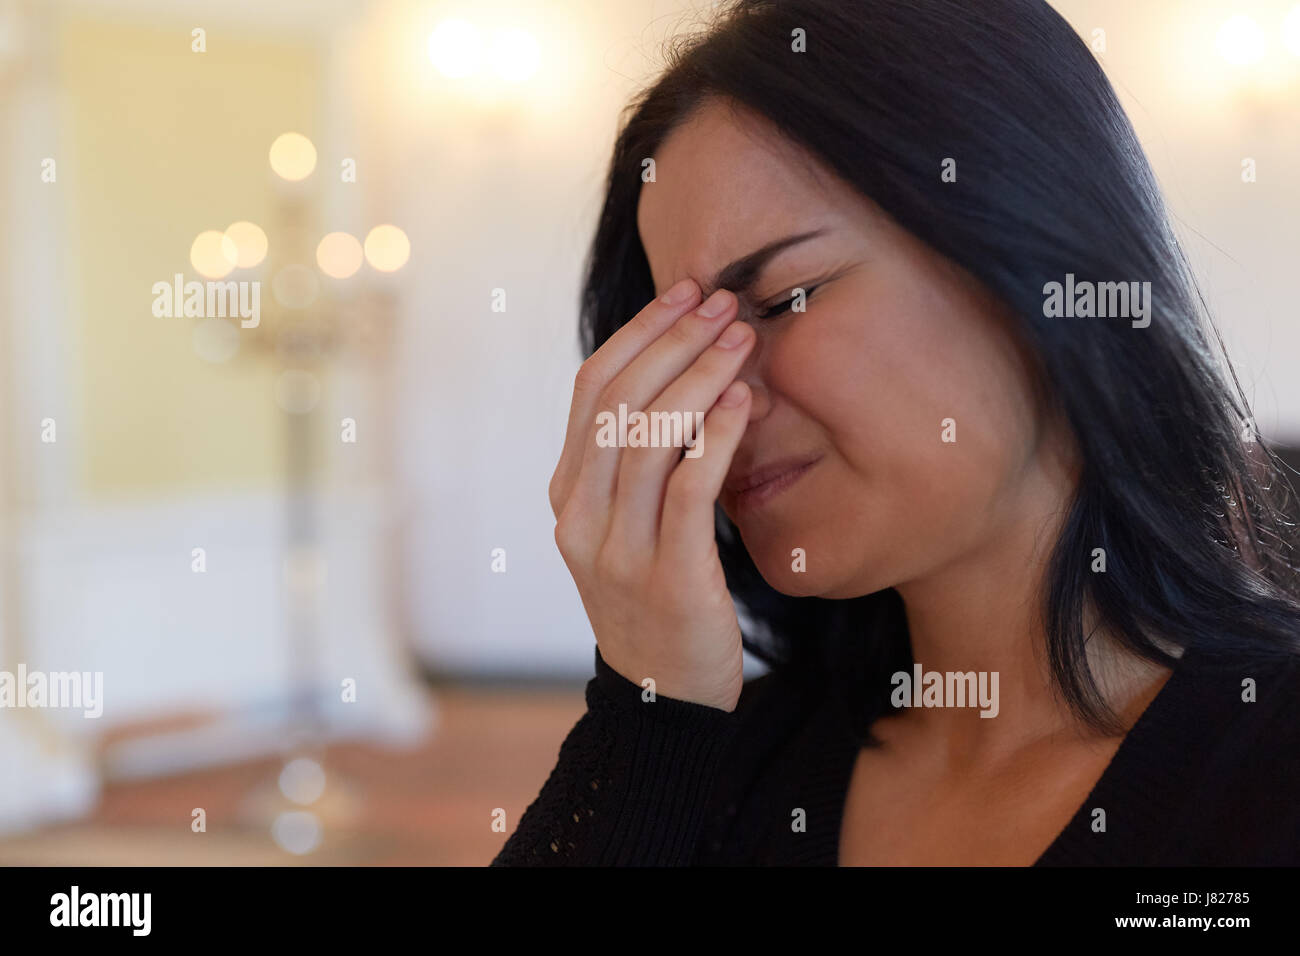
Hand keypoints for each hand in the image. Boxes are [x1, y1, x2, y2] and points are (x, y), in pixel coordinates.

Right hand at [549, 279, 754, 711]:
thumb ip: (637, 460)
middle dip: (672, 341)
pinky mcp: (666, 579)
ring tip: (741, 337)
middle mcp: (579, 517)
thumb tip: (681, 372)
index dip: (638, 333)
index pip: (590, 391)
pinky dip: (712, 438)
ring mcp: (616, 551)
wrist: (663, 696)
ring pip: (647, 440)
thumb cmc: (657, 594)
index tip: (685, 292)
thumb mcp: (627, 523)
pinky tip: (742, 402)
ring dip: (698, 377)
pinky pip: (685, 493)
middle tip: (723, 302)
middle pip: (617, 404)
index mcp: (566, 495)